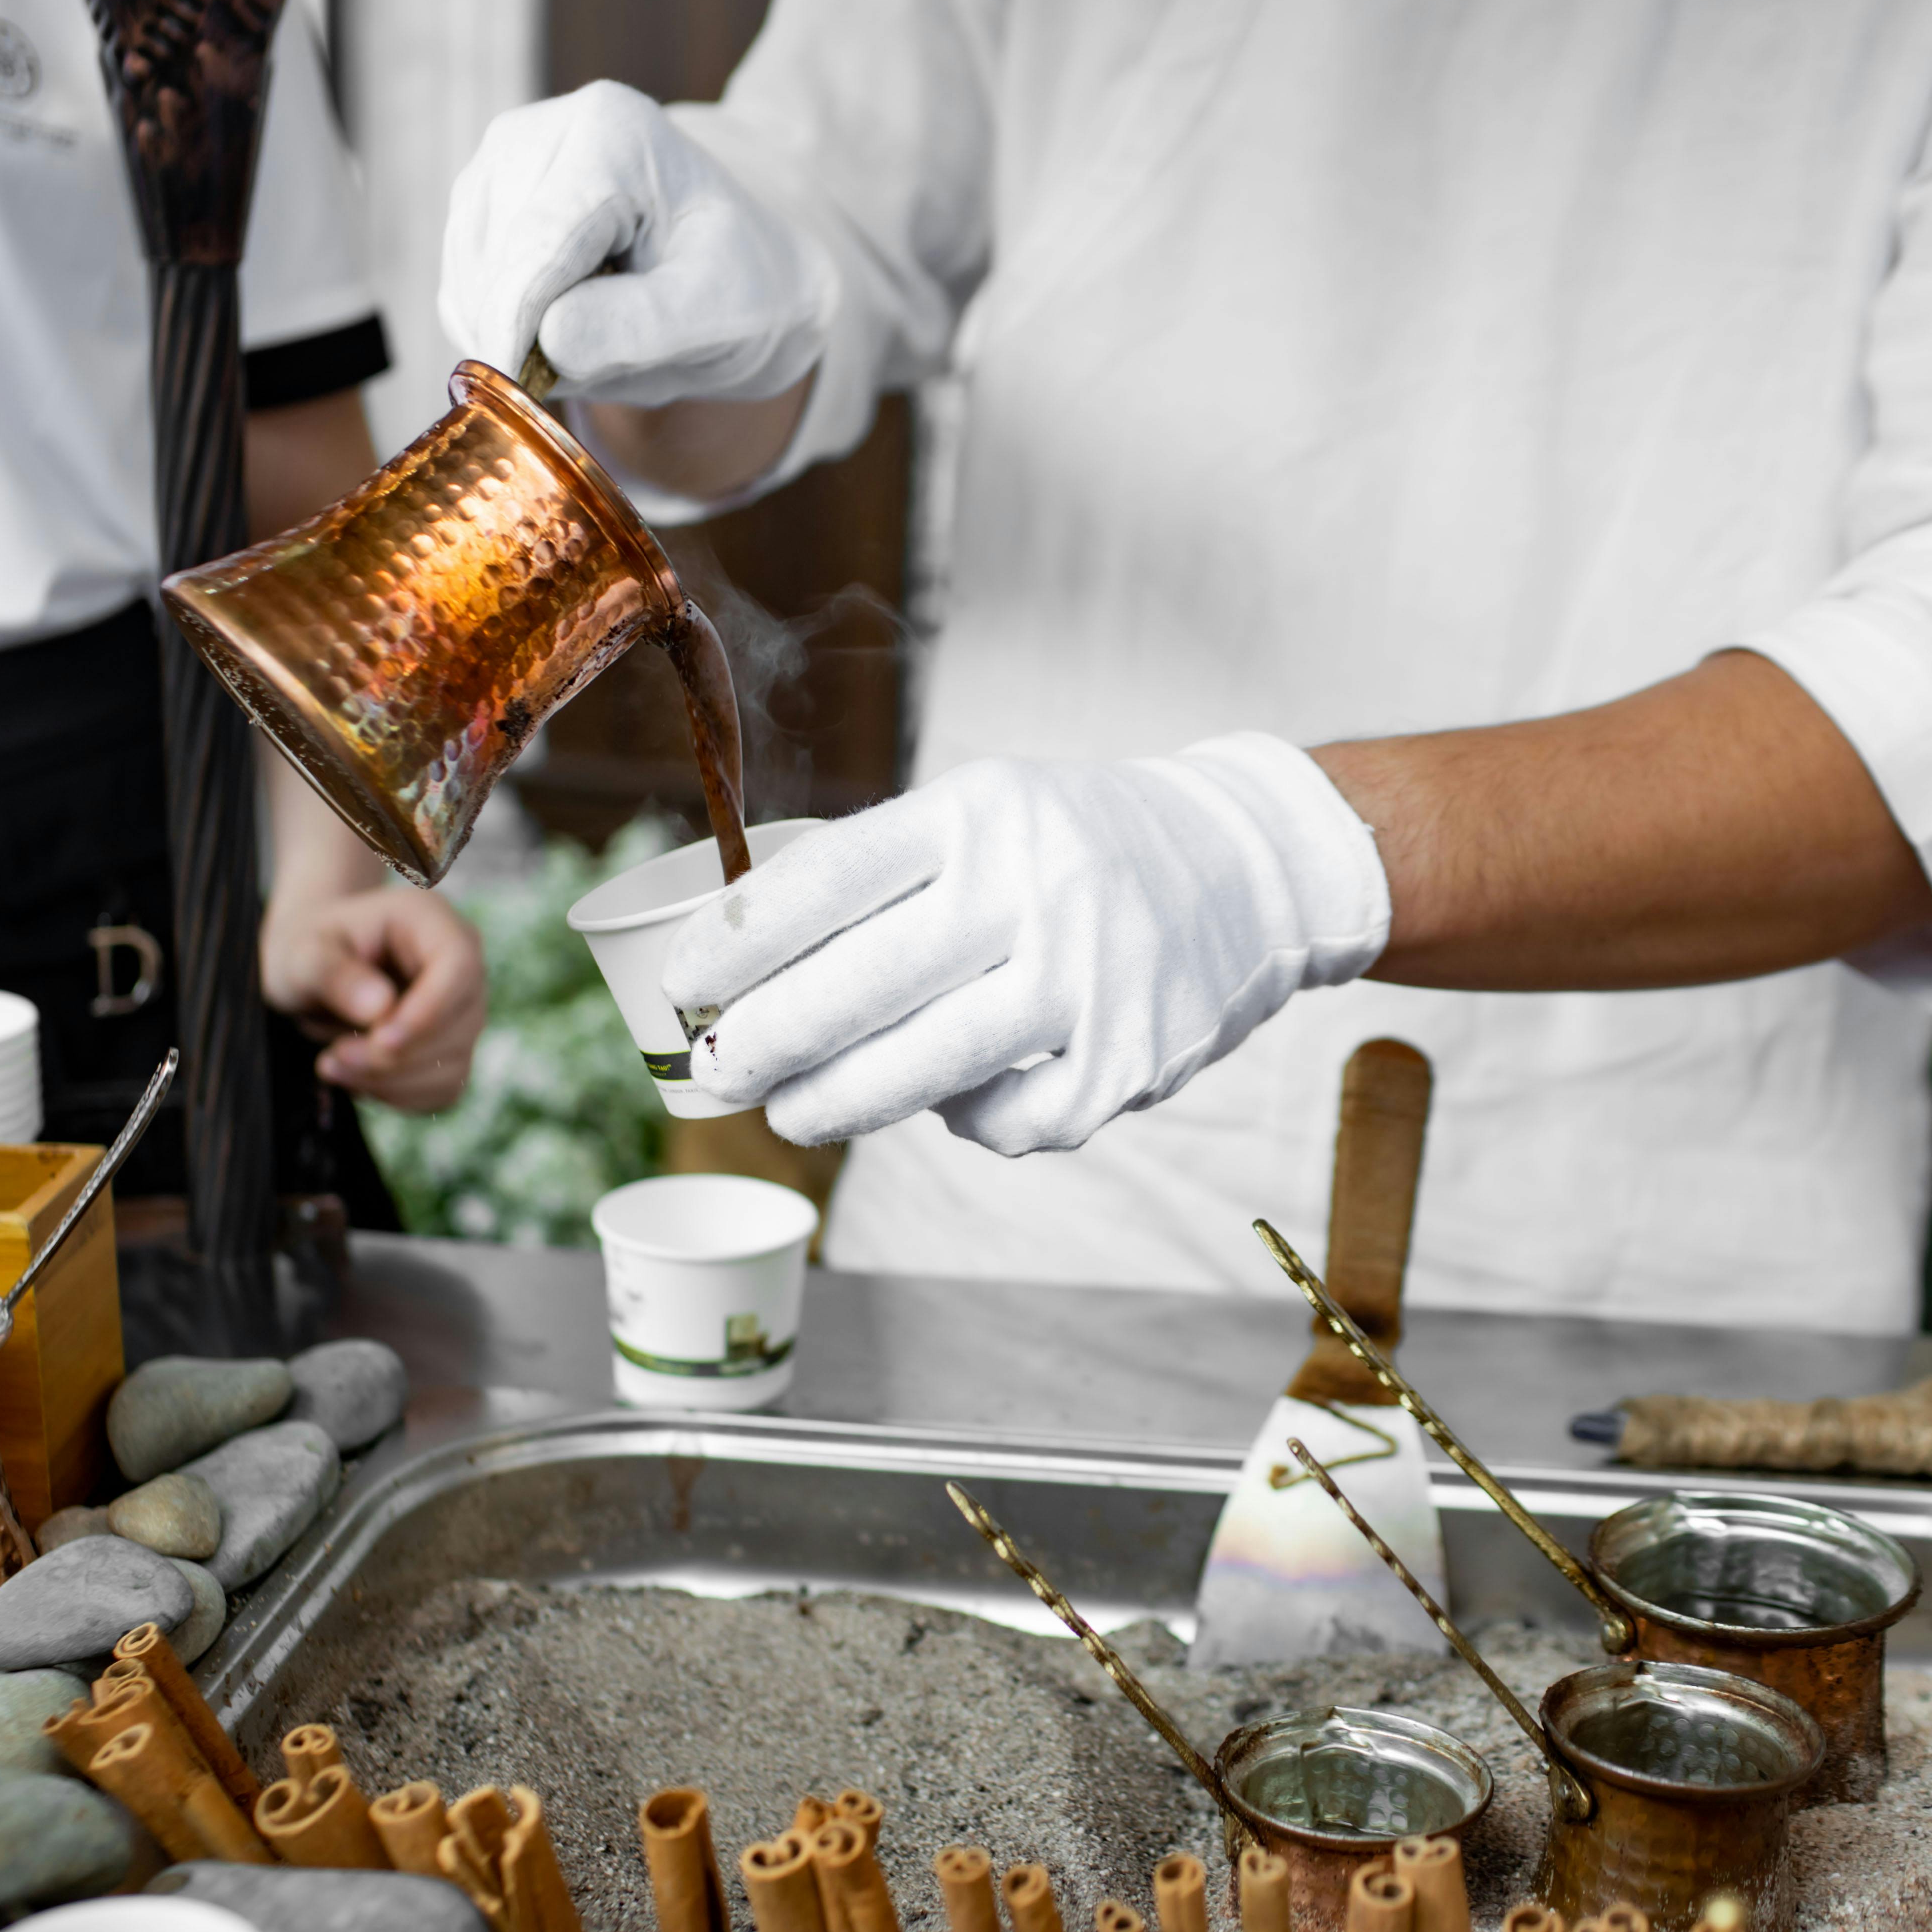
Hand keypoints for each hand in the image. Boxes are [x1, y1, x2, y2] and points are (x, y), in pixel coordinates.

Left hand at [260, 886, 486, 1114]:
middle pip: (460, 1023)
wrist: (312, 967)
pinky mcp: (452, 1049)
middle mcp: (460, 965)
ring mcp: (461, 1011)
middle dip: (398, 1056)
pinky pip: (443, 1087)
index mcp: (432, 922)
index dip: (430, 1011)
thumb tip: (380, 1009)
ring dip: (392, 1080)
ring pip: (454, 1063)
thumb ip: (335, 974)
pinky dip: (398, 1094)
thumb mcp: (303, 953)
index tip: (382, 1041)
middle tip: (333, 1058)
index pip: (459, 967)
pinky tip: (357, 1078)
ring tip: (332, 1065)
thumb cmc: (309, 949)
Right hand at [437, 79, 836, 406]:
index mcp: (610, 135)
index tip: (513, 392)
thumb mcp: (720, 309)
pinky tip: (570, 325)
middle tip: (616, 357)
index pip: (537, 245)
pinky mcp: (477, 208)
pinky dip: (505, 333)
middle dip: (533, 338)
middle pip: (496, 268)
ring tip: (604, 334)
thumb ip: (639, 324)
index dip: (516, 328)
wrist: (740, 259)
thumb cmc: (740, 282)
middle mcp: (535, 133)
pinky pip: (463, 296)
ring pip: (468, 286)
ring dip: (519, 339)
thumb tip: (547, 340)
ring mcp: (495, 166)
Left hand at [662, 738, 1390, 1152]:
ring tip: (788, 1112)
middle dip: (764, 1041)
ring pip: (921, 1071)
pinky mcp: (1126, 1064)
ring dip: (834, 1104)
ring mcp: (1086, 981)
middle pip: (859, 986)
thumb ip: (890, 874)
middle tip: (716, 1068)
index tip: (681, 983)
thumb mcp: (989, 811)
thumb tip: (752, 967)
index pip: (828, 878)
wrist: (1250, 868)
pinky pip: (1004, 1120)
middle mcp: (1034, 888)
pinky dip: (962, 1120)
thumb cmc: (1080, 846)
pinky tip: (948, 1099)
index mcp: (981, 811)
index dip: (738, 942)